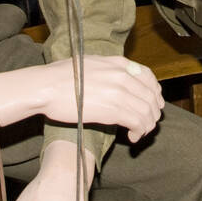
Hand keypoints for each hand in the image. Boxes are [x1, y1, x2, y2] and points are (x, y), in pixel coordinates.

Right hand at [32, 55, 163, 143]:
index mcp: (119, 63)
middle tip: (147, 124)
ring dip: (147, 125)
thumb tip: (118, 78)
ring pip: (147, 111)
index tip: (153, 104)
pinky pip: (138, 122)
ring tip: (139, 133)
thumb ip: (109, 69)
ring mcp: (120, 92)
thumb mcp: (91, 63)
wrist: (47, 87)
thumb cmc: (61, 76)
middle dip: (152, 113)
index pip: (149, 77)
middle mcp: (123, 76)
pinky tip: (132, 137)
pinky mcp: (114, 110)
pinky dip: (139, 131)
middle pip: (151, 97)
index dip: (154, 93)